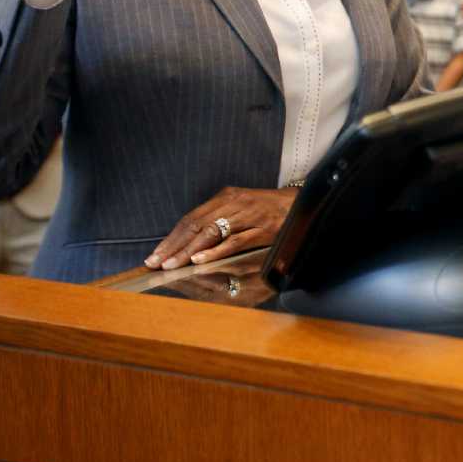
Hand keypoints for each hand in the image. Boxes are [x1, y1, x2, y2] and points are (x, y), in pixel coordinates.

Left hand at [145, 186, 298, 269]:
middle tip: (156, 263)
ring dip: (188, 250)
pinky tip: (201, 259)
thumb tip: (191, 242)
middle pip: (196, 225)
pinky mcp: (264, 228)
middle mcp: (235, 203)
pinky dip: (216, 251)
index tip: (156, 255)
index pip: (191, 218)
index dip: (172, 238)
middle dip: (174, 246)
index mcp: (226, 197)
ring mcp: (249, 215)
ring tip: (173, 265)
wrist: (306, 202)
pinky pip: (235, 241)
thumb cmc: (271, 209)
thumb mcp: (241, 208)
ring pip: (211, 233)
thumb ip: (220, 219)